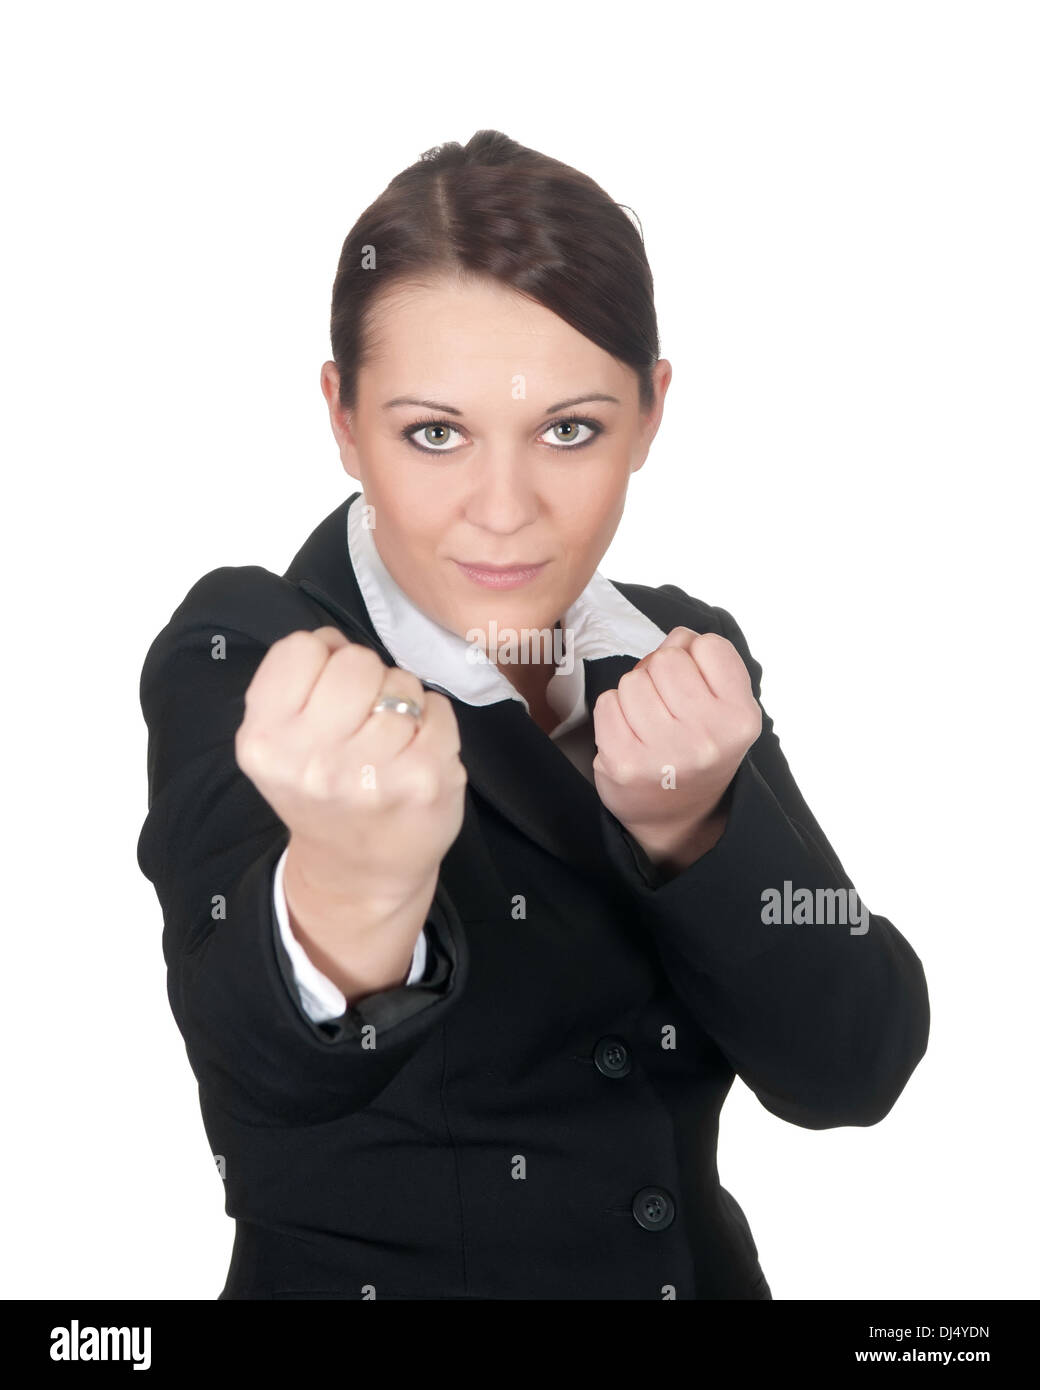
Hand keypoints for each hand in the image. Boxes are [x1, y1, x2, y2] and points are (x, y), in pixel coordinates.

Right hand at [235, 627, 467, 903]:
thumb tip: (334, 640)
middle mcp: (312, 761)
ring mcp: (372, 773)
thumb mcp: (278, 742)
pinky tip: (414, 755)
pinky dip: (433, 722)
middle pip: (355, 660)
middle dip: (365, 680)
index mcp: (264, 742)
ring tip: (388, 745)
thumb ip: (296, 683)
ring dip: (401, 704)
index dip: (321, 663)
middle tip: (362, 723)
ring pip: (401, 683)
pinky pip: (438, 706)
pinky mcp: (425, 780)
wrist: (357, 874)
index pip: (301, 647)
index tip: (325, 698)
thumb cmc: (322, 793)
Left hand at [591, 626, 761, 870]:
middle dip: (661, 673)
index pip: (709, 645)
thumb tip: (677, 637)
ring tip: (648, 722)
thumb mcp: (724, 708)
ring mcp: (665, 753)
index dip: (695, 656)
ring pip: (633, 680)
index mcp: (740, 718)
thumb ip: (706, 663)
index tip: (695, 683)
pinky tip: (629, 734)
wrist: (678, 818)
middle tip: (666, 704)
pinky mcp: (624, 763)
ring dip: (635, 693)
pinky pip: (607, 703)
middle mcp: (708, 738)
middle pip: (667, 659)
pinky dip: (613, 712)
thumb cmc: (699, 749)